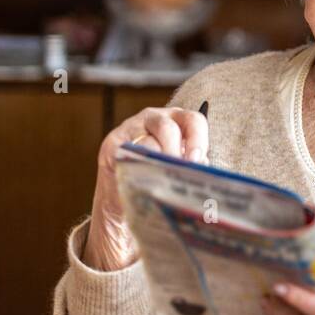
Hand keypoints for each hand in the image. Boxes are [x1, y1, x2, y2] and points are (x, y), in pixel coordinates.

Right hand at [83, 107, 208, 271]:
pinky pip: (127, 154)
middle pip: (169, 128)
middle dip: (176, 152)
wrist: (124, 195)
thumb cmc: (159, 178)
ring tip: (161, 180)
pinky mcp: (112, 143)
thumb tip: (202, 168)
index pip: (193, 120)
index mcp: (178, 121)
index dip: (198, 140)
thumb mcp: (179, 168)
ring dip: (156, 163)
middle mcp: (155, 119)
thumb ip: (191, 163)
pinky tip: (143, 182)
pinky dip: (137, 168)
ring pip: (147, 142)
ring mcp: (131, 129)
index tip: (197, 162)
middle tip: (178, 172)